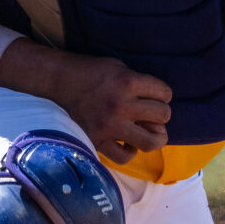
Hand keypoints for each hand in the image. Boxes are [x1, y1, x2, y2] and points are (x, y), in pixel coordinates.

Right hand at [0, 38, 172, 162]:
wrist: (58, 81)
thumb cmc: (91, 72)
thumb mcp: (119, 67)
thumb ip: (140, 83)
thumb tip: (159, 103)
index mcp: (128, 82)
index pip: (166, 93)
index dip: (163, 94)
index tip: (153, 95)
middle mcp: (121, 105)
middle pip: (163, 116)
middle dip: (160, 114)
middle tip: (150, 113)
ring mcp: (110, 125)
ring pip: (151, 142)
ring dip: (154, 136)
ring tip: (147, 132)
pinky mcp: (98, 140)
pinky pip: (124, 156)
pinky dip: (130, 151)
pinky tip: (127, 142)